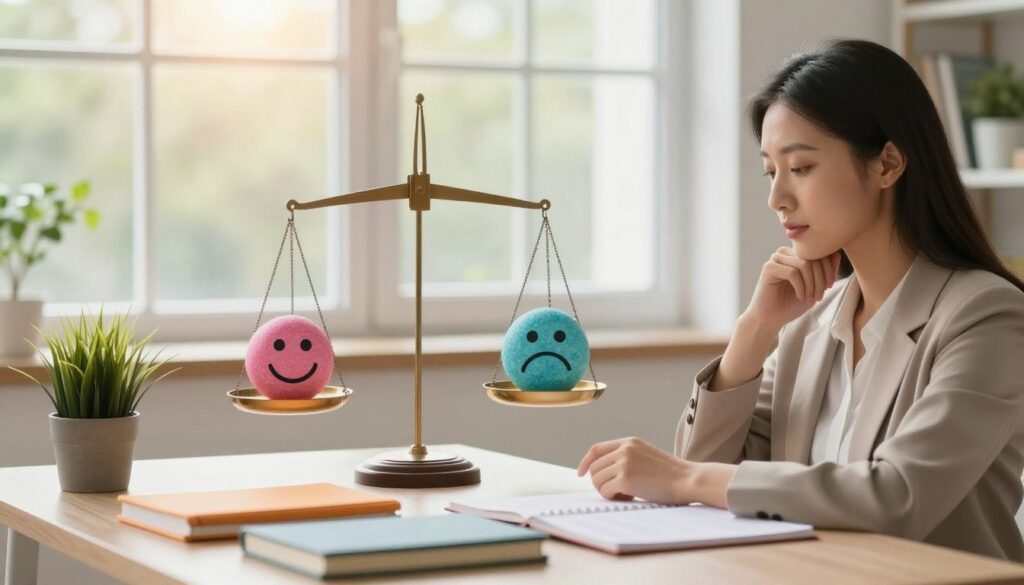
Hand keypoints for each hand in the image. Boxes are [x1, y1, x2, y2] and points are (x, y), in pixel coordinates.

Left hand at [576, 437, 733, 506]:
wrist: (688, 479)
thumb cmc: (670, 474)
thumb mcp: (646, 456)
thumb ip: (627, 458)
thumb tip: (602, 473)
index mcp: (629, 442)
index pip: (596, 449)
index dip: (585, 462)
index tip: (581, 473)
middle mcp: (624, 450)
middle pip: (594, 468)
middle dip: (600, 483)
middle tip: (618, 491)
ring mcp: (624, 463)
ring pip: (597, 480)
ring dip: (607, 491)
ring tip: (626, 494)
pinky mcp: (625, 479)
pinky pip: (605, 491)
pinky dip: (613, 497)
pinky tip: (629, 497)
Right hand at [744, 247, 840, 332]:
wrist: (771, 318)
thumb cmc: (792, 303)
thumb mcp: (815, 287)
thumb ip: (826, 271)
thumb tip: (836, 255)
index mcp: (796, 254)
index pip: (820, 253)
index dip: (829, 271)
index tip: (828, 289)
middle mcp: (786, 253)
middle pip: (813, 258)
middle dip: (820, 280)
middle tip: (818, 296)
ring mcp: (776, 259)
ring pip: (804, 264)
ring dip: (811, 284)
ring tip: (809, 298)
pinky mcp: (768, 268)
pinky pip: (792, 272)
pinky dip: (800, 287)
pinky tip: (800, 297)